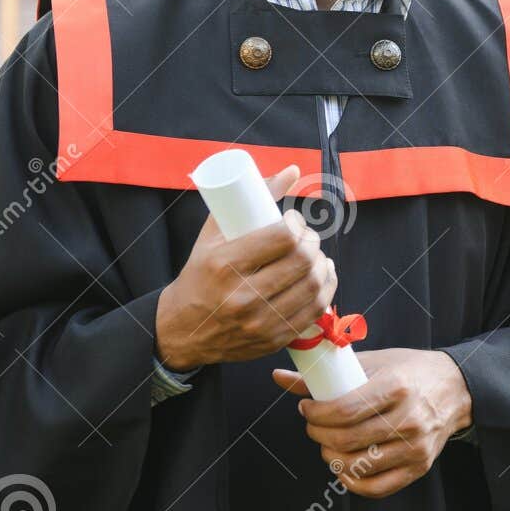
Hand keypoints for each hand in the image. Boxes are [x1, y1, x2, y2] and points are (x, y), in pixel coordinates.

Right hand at [155, 165, 335, 369]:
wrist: (184, 329)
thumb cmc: (201, 274)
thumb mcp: (213, 235)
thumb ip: (250, 200)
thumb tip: (292, 171)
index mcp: (224, 264)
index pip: (283, 238)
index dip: (297, 225)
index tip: (294, 222)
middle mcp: (241, 296)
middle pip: (302, 261)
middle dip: (313, 243)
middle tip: (307, 239)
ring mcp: (258, 322)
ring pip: (313, 287)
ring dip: (324, 266)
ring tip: (316, 257)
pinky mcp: (272, 339)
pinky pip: (313, 312)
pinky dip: (325, 290)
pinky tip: (322, 278)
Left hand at [272, 348, 472, 498]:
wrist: (455, 388)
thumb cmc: (409, 371)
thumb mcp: (372, 363)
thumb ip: (326, 374)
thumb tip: (279, 377)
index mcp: (396, 386)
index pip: (344, 410)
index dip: (315, 414)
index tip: (306, 408)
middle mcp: (408, 418)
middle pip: (346, 440)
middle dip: (318, 435)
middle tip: (313, 426)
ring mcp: (415, 447)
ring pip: (357, 466)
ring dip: (331, 457)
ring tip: (328, 443)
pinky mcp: (419, 467)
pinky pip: (376, 487)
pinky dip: (351, 481)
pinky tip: (344, 466)